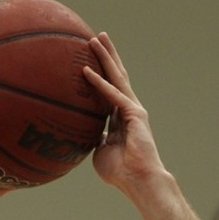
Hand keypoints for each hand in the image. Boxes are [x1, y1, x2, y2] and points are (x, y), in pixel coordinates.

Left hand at [82, 33, 167, 194]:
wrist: (138, 182)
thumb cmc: (120, 172)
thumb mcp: (100, 151)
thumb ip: (94, 137)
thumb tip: (80, 132)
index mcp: (120, 118)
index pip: (109, 90)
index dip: (100, 73)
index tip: (89, 57)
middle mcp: (128, 109)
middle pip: (116, 76)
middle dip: (107, 56)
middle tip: (96, 37)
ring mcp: (133, 110)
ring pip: (117, 78)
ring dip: (106, 58)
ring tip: (96, 39)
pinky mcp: (135, 114)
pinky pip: (113, 95)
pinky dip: (99, 83)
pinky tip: (86, 71)